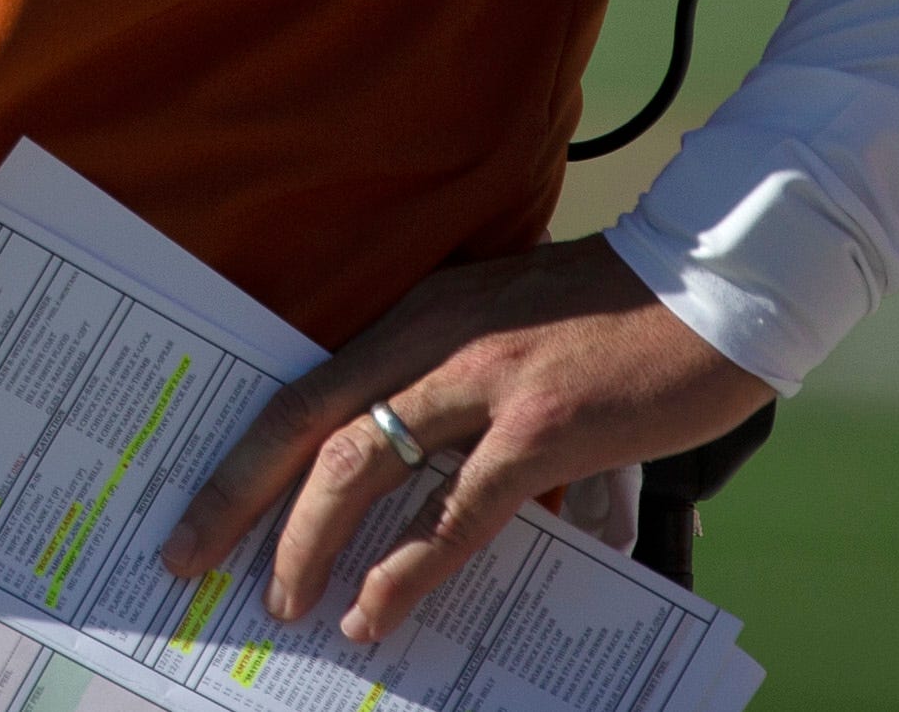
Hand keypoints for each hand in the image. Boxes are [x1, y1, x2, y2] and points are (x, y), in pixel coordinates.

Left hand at [156, 238, 769, 647]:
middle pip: (304, 423)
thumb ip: (455, 392)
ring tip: (282, 602)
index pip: (301, 389)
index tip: (195, 511)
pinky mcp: (541, 428)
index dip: (241, 456)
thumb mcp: (505, 334)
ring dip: (308, 541)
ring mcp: (482, 382)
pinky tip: (376, 612)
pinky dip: (405, 569)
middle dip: (236, 499)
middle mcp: (430, 340)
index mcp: (415, 316)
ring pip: (360, 463)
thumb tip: (419, 481)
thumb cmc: (611, 318)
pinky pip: (454, 512)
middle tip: (187, 559)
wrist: (711, 287)